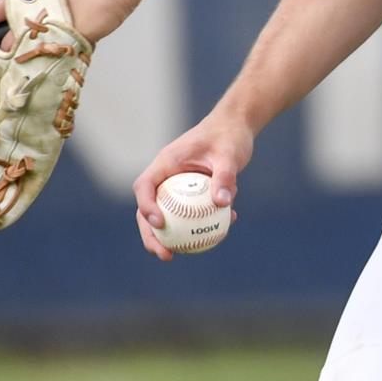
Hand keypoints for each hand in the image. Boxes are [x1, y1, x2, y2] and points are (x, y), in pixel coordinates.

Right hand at [133, 108, 252, 261]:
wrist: (236, 125)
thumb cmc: (229, 135)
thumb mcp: (229, 154)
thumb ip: (224, 177)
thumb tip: (222, 204)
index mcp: (166, 162)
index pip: (145, 185)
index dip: (146, 206)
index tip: (160, 223)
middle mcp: (167, 175)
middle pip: (148, 207)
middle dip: (150, 234)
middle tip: (164, 254)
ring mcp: (177, 184)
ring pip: (166, 214)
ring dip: (169, 236)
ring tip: (177, 255)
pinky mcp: (191, 191)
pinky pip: (189, 213)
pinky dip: (198, 225)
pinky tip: (220, 233)